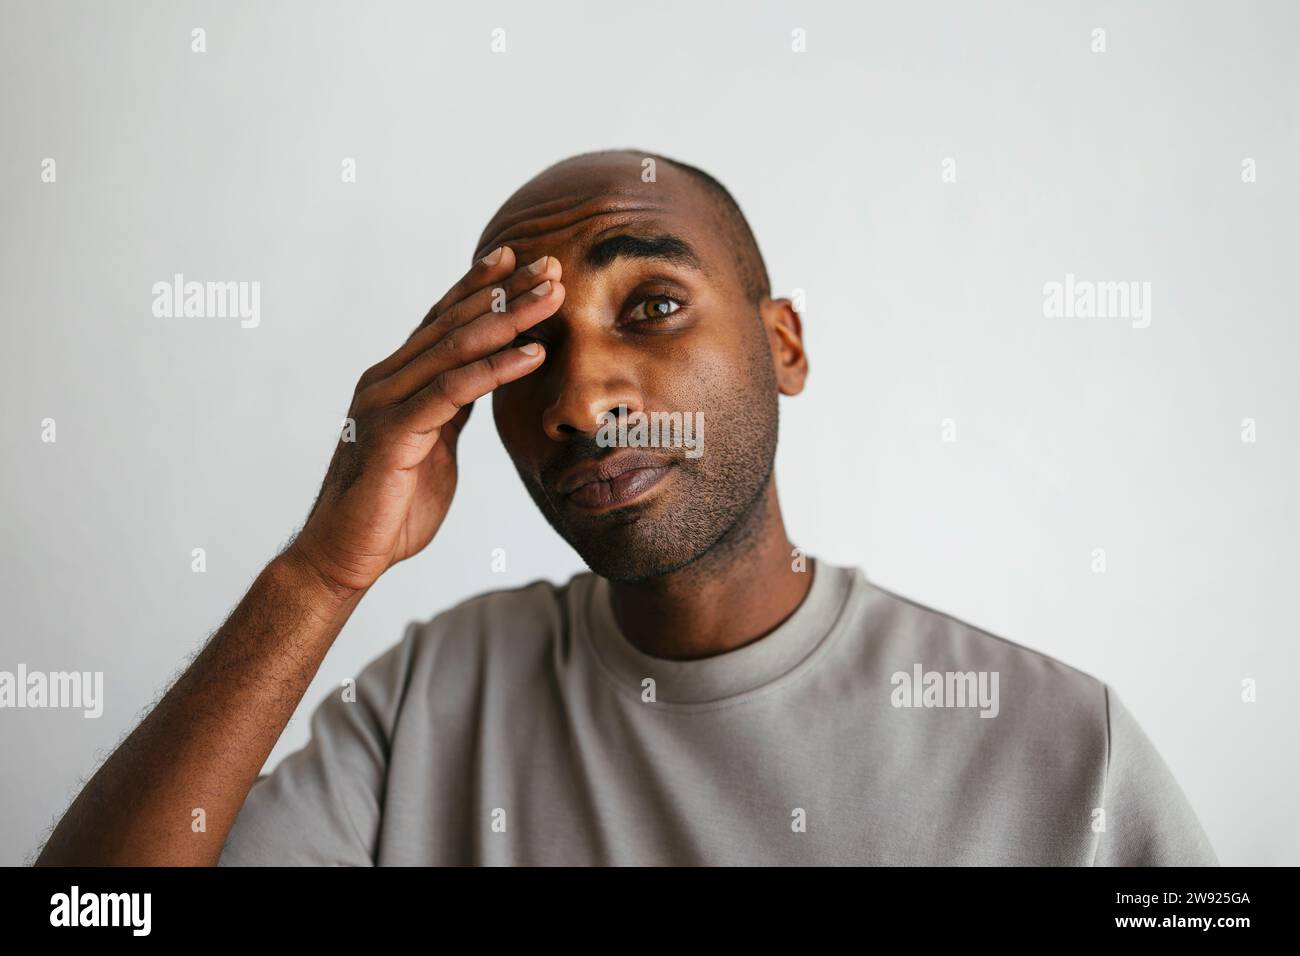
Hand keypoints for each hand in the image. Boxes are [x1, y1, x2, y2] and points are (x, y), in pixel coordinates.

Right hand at [288, 247, 562, 593]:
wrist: (346, 556)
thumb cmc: (391, 505)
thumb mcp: (435, 444)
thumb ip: (452, 407)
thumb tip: (484, 380)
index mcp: (396, 380)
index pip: (444, 321)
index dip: (482, 287)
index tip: (522, 261)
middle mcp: (387, 380)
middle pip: (454, 322)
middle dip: (507, 292)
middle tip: (551, 265)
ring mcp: (386, 403)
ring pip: (455, 347)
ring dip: (510, 319)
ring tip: (553, 297)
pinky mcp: (393, 433)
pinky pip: (452, 392)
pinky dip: (495, 369)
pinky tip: (532, 355)